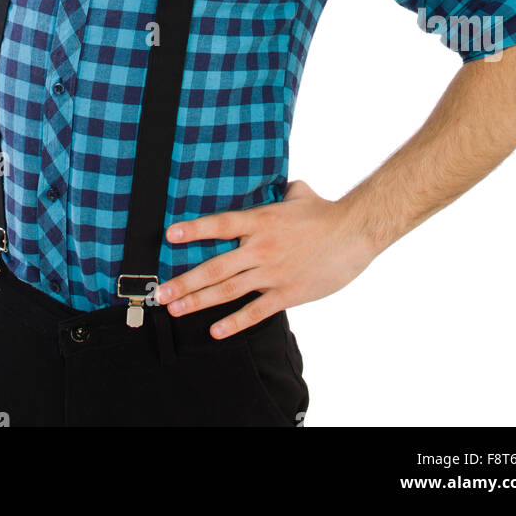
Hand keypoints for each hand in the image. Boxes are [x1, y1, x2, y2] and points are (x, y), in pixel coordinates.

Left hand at [154, 179, 378, 338]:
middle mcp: (261, 248)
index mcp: (261, 220)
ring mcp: (273, 273)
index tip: (169, 236)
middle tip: (160, 293)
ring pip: (228, 291)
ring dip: (199, 302)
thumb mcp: (299, 193)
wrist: (354, 233)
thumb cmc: (326, 212)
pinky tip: (215, 331)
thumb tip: (277, 184)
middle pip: (215, 267)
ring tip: (175, 310)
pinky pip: (255, 311)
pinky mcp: (287, 293)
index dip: (194, 230)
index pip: (220, 224)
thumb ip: (280, 191)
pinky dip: (234, 323)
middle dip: (184, 282)